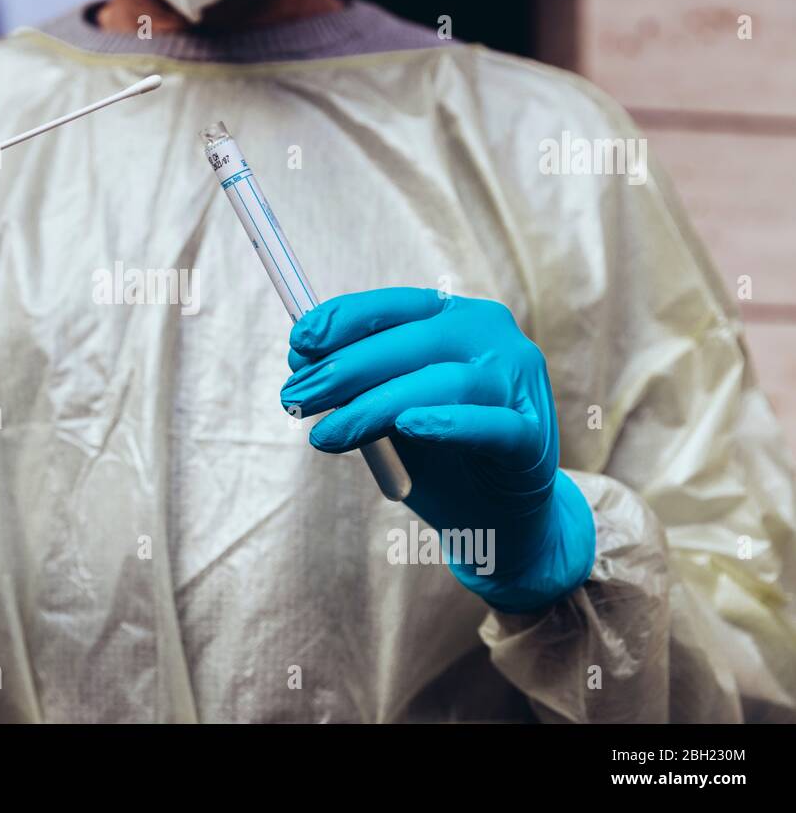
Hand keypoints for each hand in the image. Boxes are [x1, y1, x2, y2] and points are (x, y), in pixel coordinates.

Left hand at [280, 288, 594, 611]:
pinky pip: (491, 426)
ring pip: (442, 383)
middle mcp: (492, 339)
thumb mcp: (388, 408)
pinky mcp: (531, 439)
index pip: (395, 306)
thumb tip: (300, 358)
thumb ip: (356, 381)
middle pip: (412, 342)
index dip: (343, 320)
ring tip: (326, 435)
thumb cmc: (436, 453)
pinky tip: (410, 426)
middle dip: (344, 369)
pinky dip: (449, 423)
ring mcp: (519, 385)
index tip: (297, 344)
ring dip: (374, 407)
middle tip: (295, 398)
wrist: (495, 518)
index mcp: (455, 318)